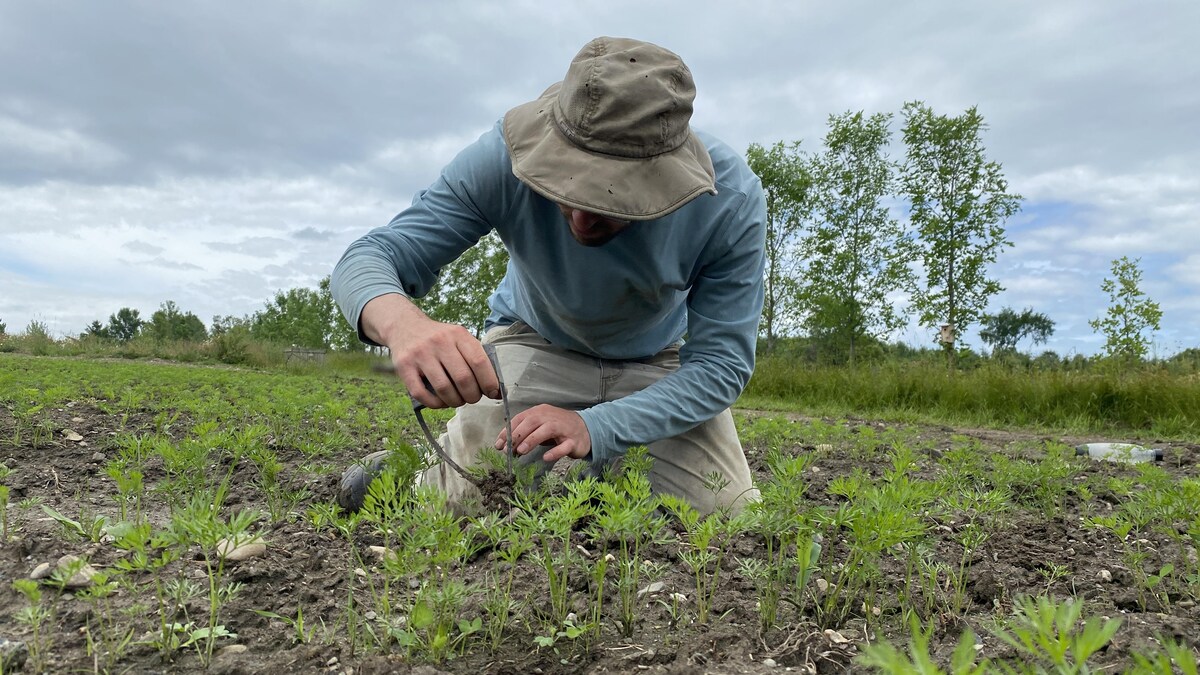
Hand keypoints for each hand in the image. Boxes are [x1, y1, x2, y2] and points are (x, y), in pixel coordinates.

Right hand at [361, 293, 498, 407]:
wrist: (404, 326)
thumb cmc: (439, 338)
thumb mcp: (458, 337)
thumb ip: (475, 357)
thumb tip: (494, 389)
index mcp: (458, 334)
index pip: (479, 362)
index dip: (489, 382)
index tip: (492, 393)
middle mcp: (439, 342)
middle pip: (463, 378)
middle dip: (472, 396)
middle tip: (472, 398)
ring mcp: (420, 354)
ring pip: (444, 388)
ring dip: (455, 401)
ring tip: (457, 401)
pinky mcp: (404, 367)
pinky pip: (422, 394)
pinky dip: (435, 404)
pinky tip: (441, 402)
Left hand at [495, 404, 590, 463]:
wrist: (587, 429)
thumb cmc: (559, 428)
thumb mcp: (540, 427)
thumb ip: (526, 433)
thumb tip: (507, 445)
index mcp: (541, 412)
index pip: (521, 418)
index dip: (508, 431)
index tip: (498, 444)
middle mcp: (551, 417)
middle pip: (532, 422)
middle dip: (517, 435)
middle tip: (506, 449)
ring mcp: (563, 428)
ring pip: (546, 431)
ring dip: (531, 440)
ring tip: (520, 451)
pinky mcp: (573, 441)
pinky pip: (564, 446)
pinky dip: (555, 451)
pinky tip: (546, 458)